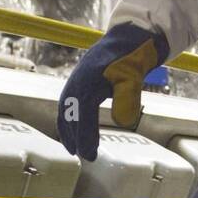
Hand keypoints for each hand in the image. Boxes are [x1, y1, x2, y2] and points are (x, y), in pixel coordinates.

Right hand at [57, 23, 167, 160]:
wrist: (126, 40)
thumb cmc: (130, 59)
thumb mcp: (132, 79)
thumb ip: (127, 99)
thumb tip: (123, 122)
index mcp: (88, 83)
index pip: (83, 117)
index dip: (85, 138)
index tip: (90, 155)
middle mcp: (76, 83)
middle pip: (70, 117)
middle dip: (76, 138)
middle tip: (85, 156)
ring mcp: (73, 83)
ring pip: (65, 112)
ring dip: (67, 131)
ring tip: (73, 150)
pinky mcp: (76, 83)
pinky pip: (66, 106)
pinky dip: (66, 121)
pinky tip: (71, 131)